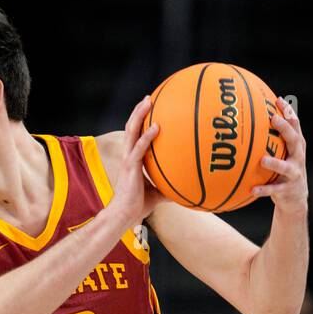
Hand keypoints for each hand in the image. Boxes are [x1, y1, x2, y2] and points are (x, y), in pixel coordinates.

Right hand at [109, 95, 162, 228]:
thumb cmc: (138, 206)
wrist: (124, 215)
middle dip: (139, 111)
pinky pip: (139, 148)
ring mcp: (128, 159)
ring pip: (131, 131)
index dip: (140, 121)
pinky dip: (147, 136)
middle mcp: (128, 155)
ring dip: (139, 115)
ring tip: (148, 102)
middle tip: (149, 98)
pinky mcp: (130, 167)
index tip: (150, 109)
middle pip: (131, 127)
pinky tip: (156, 127)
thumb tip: (188, 188)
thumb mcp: (159, 193)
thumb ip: (170, 186)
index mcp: (133, 159)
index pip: (134, 135)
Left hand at [253, 96, 307, 215]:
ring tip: (263, 160)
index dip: (288, 112)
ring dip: (275, 163)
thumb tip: (250, 120)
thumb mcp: (282, 154)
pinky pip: (274, 190)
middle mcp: (298, 158)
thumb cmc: (283, 171)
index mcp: (297, 147)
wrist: (295, 199)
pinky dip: (264, 190)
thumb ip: (273, 139)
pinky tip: (252, 189)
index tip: (278, 100)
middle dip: (285, 129)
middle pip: (295, 140)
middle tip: (273, 119)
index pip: (295, 125)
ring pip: (286, 167)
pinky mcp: (287, 190)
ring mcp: (294, 174)